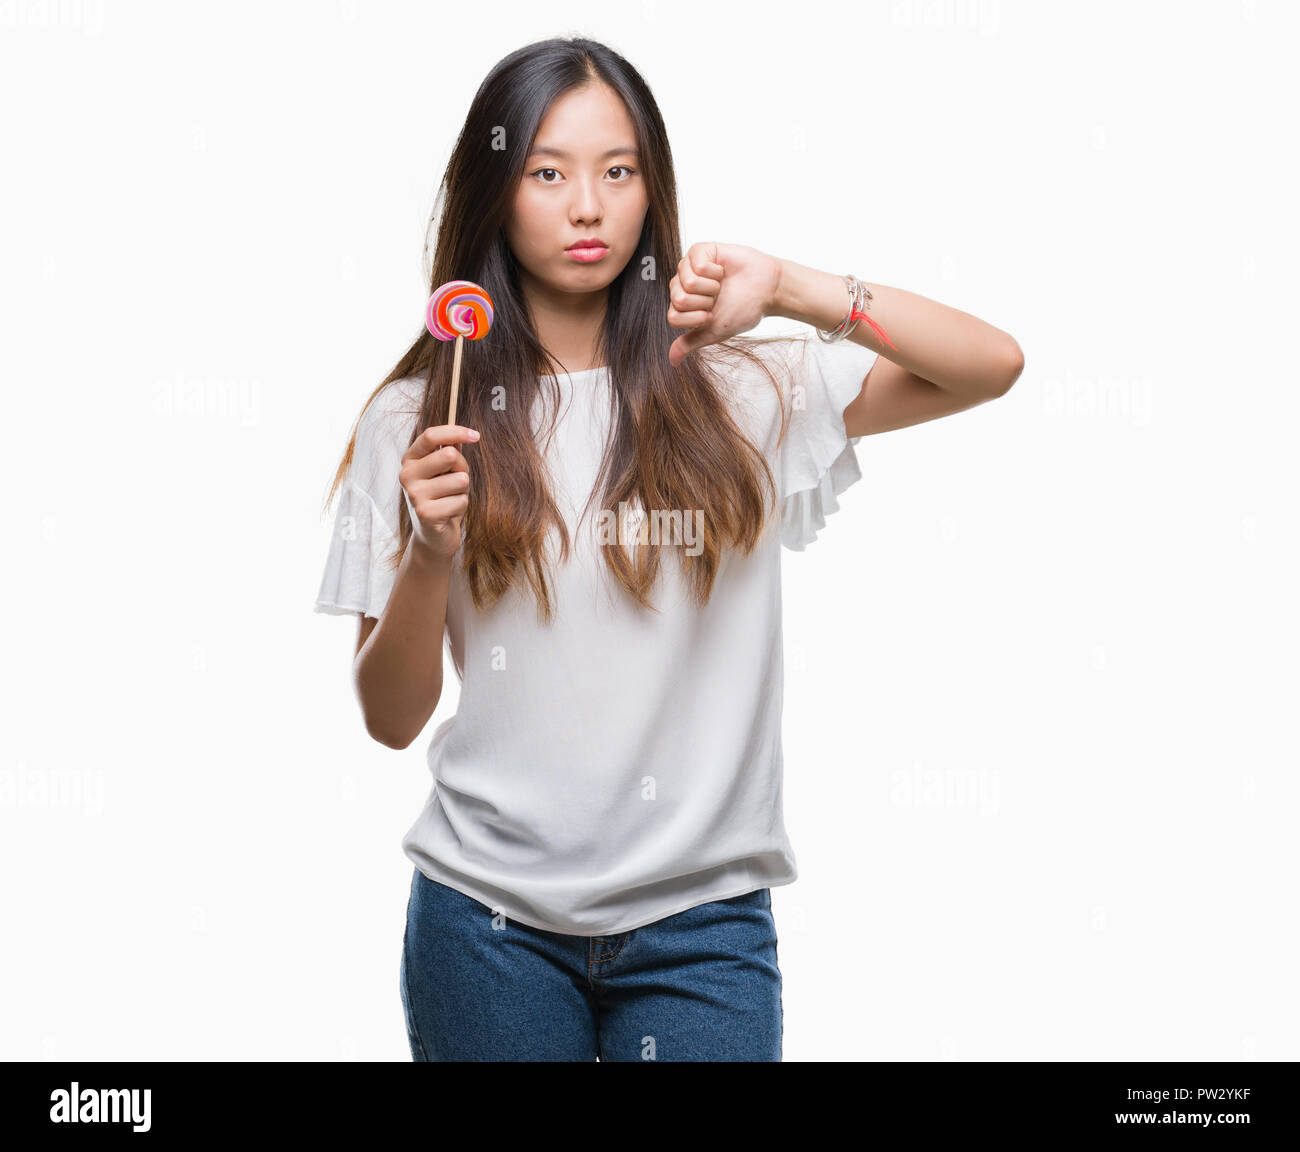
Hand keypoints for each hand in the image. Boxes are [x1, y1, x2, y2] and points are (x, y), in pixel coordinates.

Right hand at [398, 424, 478, 559]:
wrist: (433, 535)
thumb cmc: (442, 497)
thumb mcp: (446, 471)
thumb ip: (451, 451)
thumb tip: (463, 436)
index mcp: (410, 460)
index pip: (431, 436)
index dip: (456, 431)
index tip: (476, 436)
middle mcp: (407, 474)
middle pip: (449, 455)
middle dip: (462, 467)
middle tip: (457, 482)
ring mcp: (414, 494)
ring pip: (460, 479)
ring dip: (463, 490)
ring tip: (451, 499)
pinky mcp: (426, 513)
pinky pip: (461, 500)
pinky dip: (461, 506)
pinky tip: (449, 513)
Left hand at [666, 242, 781, 366]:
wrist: (766, 290)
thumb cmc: (742, 309)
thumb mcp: (713, 331)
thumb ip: (690, 343)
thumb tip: (672, 362)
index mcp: (683, 305)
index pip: (673, 316)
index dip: (696, 319)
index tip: (712, 315)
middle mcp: (682, 285)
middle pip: (678, 299)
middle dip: (705, 303)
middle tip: (719, 298)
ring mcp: (689, 267)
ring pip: (687, 282)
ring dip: (711, 288)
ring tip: (722, 284)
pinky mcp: (700, 251)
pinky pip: (697, 265)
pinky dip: (715, 272)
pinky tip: (723, 271)